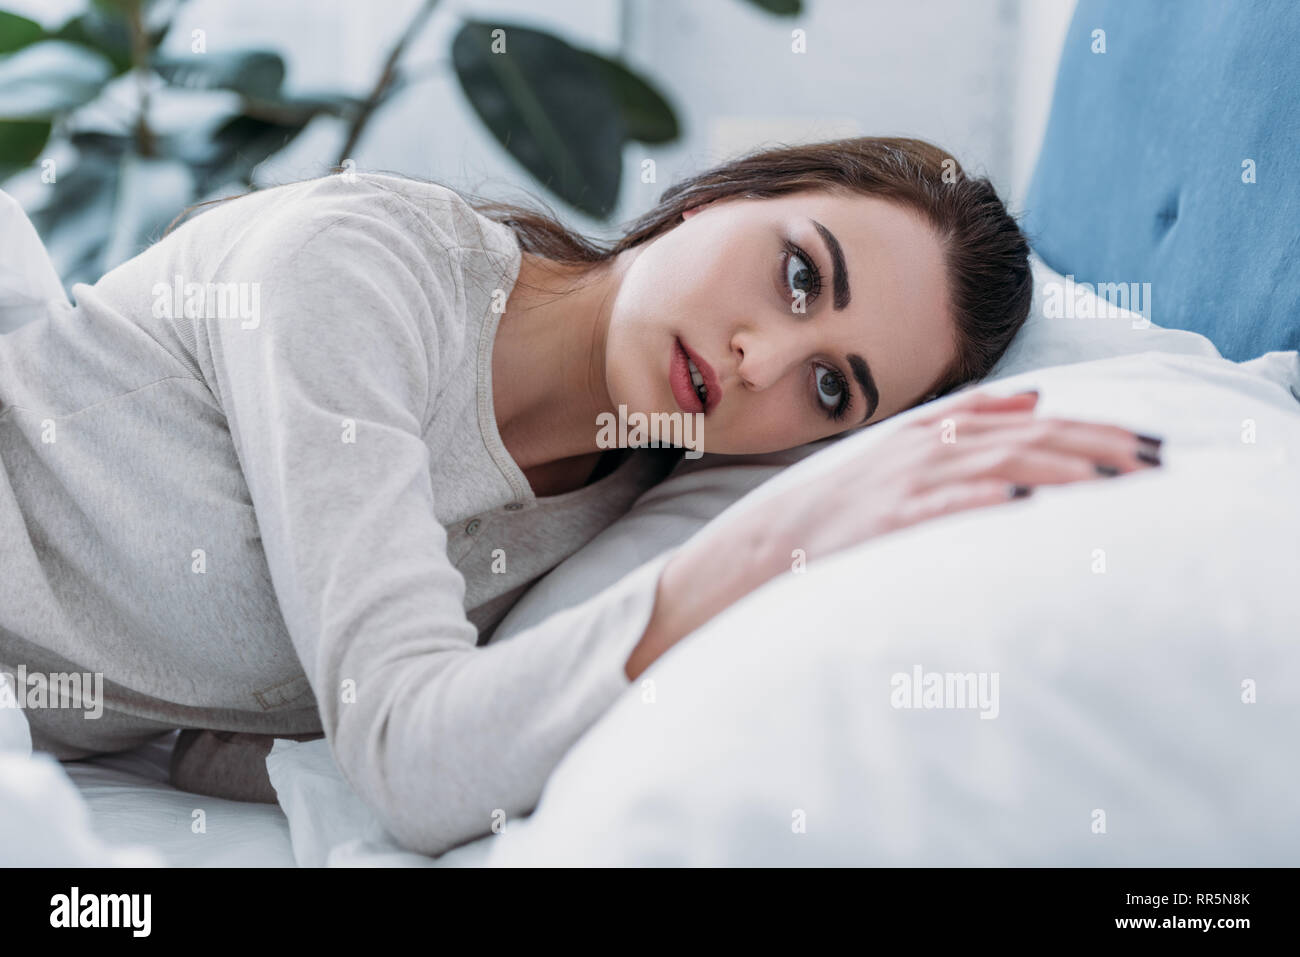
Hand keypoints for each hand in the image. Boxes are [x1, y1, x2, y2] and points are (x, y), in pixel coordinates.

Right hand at [760, 387, 1160, 563]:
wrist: (770, 542)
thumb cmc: (841, 505)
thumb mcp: (903, 449)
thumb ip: (966, 419)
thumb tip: (1035, 397)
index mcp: (935, 432)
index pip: (1031, 422)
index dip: (1092, 430)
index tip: (1148, 446)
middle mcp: (928, 450)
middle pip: (1027, 439)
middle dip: (1097, 449)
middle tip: (1155, 467)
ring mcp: (908, 484)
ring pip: (999, 466)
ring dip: (1063, 473)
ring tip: (1116, 485)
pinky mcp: (887, 522)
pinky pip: (943, 507)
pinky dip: (984, 499)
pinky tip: (1024, 501)